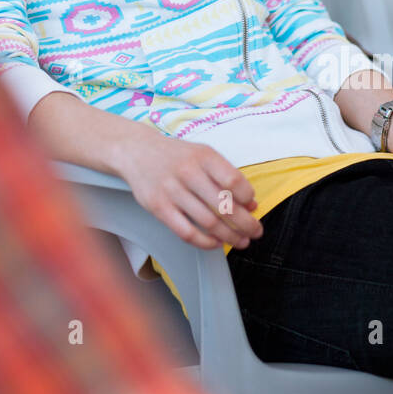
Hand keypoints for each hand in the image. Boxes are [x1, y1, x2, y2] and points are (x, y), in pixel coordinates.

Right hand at [119, 132, 263, 250]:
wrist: (136, 151)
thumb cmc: (176, 156)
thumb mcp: (202, 155)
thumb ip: (226, 176)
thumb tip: (251, 204)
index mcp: (203, 156)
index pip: (233, 181)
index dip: (247, 198)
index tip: (252, 207)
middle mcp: (188, 171)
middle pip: (224, 205)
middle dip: (246, 224)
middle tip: (255, 232)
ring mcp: (171, 190)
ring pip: (208, 222)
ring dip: (230, 236)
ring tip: (240, 241)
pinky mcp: (158, 207)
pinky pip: (187, 232)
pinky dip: (206, 242)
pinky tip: (216, 243)